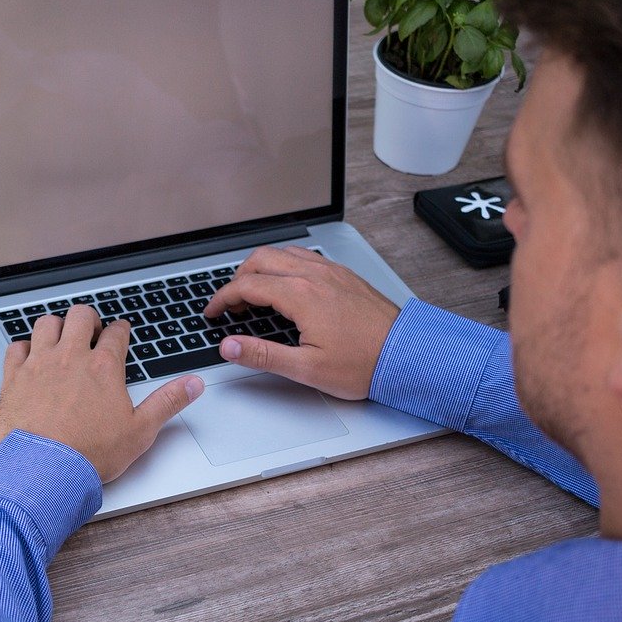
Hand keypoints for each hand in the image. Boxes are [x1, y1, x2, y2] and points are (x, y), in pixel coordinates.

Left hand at [0, 305, 203, 481]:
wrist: (44, 469)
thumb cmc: (90, 453)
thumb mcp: (141, 431)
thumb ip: (167, 402)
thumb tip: (192, 384)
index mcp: (104, 368)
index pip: (117, 334)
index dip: (122, 330)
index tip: (121, 332)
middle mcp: (71, 358)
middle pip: (80, 317)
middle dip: (89, 319)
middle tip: (92, 330)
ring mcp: (40, 364)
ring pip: (46, 324)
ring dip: (56, 326)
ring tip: (61, 336)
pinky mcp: (14, 377)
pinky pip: (15, 347)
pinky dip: (23, 347)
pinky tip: (28, 355)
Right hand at [203, 246, 399, 399]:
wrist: (408, 354)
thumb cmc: (364, 363)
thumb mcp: (306, 368)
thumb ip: (262, 354)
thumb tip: (229, 346)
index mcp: (301, 295)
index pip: (247, 285)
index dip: (222, 298)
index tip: (213, 312)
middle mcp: (315, 275)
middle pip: (261, 259)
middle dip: (237, 278)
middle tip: (230, 304)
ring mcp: (331, 272)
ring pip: (283, 253)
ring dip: (261, 268)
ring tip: (254, 294)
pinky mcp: (344, 275)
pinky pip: (305, 257)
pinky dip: (285, 266)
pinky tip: (287, 286)